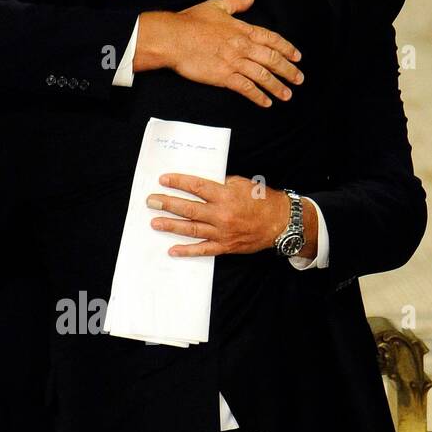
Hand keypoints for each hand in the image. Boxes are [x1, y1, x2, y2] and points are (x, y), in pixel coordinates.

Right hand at [134, 0, 302, 106]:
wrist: (174, 38)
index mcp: (243, 29)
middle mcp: (243, 46)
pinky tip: (266, 102)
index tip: (297, 57)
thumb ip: (236, 3)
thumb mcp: (216, 5)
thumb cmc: (191, 21)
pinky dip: (258, 96)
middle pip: (272, 59)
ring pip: (263, 75)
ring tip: (287, 95)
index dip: (287, 48)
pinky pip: (246, 88)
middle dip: (288, 70)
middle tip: (299, 79)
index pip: (272, 39)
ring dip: (277, 86)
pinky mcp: (224, 76)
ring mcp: (234, 62)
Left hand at [146, 174, 317, 257]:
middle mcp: (221, 214)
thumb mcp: (242, 184)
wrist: (280, 223)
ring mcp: (222, 232)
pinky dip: (187, 251)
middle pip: (189, 208)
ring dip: (171, 226)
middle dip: (168, 204)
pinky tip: (172, 250)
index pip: (197, 187)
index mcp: (226, 195)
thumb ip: (221, 184)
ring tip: (155, 223)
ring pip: (192, 229)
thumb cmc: (262, 201)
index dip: (179, 182)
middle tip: (151, 201)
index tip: (163, 180)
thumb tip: (200, 186)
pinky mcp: (225, 246)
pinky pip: (203, 250)